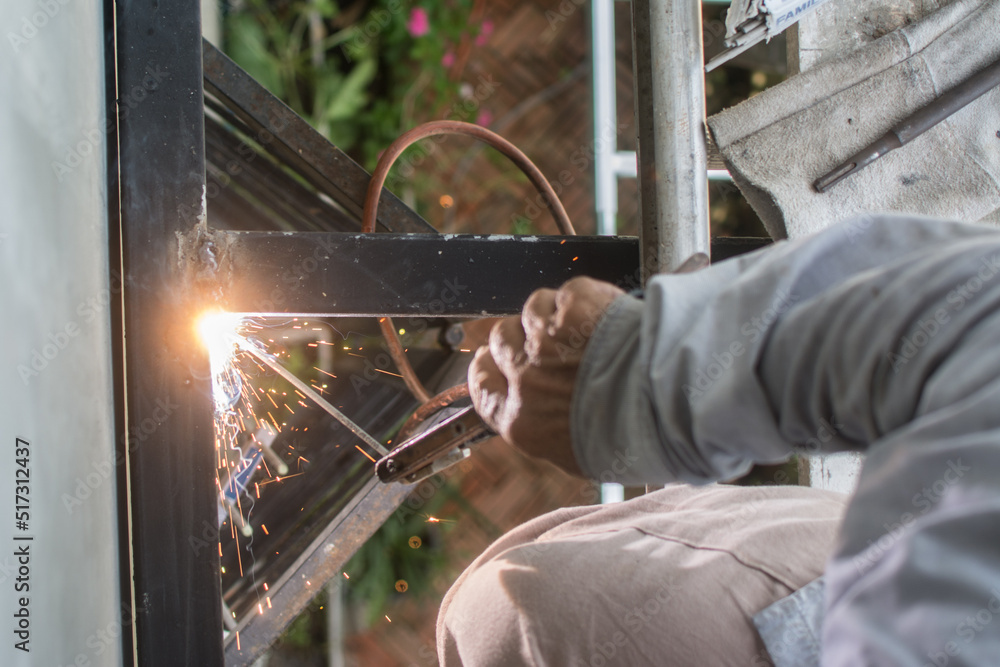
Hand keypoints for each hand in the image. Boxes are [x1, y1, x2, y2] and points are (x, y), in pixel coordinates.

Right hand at [468, 277, 624, 475]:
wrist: (669, 406)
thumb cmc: (632, 439)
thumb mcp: (577, 454)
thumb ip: (546, 428)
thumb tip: (537, 413)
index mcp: (520, 420)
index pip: (482, 385)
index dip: (488, 366)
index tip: (492, 359)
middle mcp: (525, 378)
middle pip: (500, 340)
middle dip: (520, 337)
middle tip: (547, 340)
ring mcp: (547, 338)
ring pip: (530, 310)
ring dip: (551, 315)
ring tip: (584, 328)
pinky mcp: (575, 306)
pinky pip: (565, 293)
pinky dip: (582, 300)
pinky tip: (603, 315)